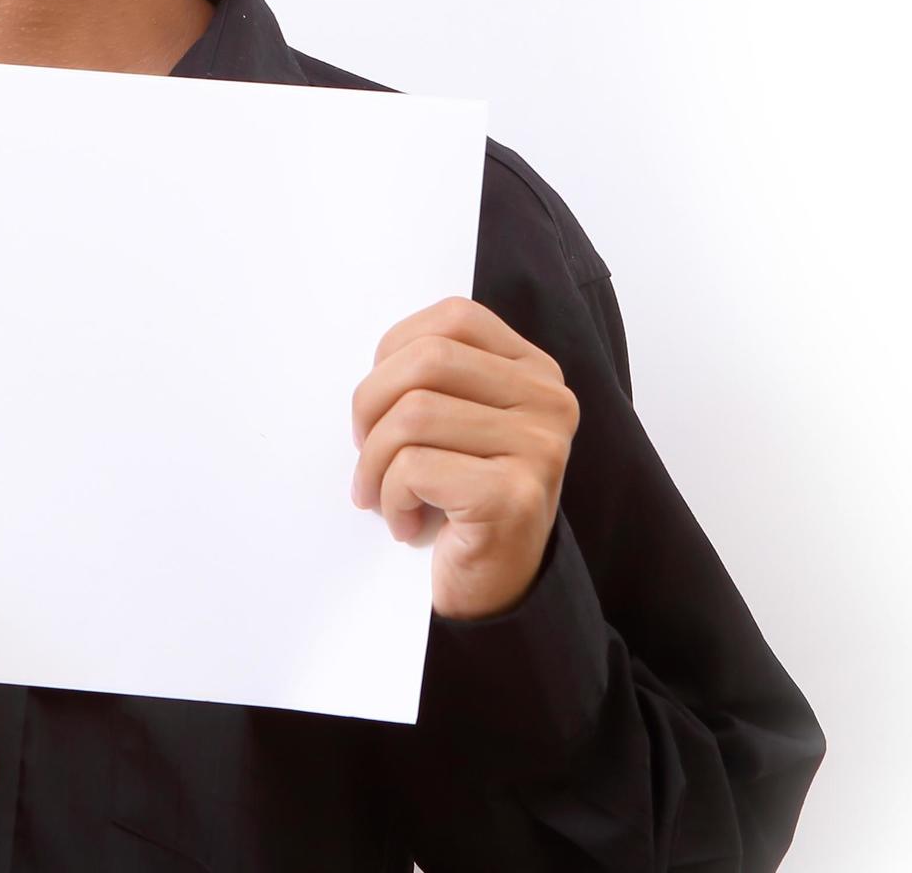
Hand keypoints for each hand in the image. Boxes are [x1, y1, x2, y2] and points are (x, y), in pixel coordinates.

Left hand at [347, 295, 578, 619]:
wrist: (496, 592)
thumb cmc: (462, 501)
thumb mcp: (458, 422)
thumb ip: (435, 379)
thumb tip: (378, 364)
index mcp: (535, 372)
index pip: (455, 318)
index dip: (396, 348)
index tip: (379, 399)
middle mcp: (549, 402)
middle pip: (428, 359)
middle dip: (371, 403)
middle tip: (361, 449)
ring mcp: (539, 449)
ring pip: (413, 414)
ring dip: (373, 461)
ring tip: (379, 494)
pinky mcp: (515, 496)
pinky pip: (415, 468)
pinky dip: (391, 497)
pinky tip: (406, 522)